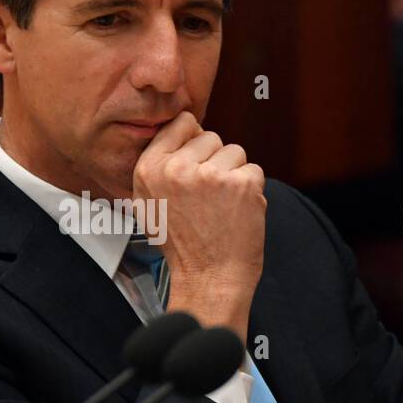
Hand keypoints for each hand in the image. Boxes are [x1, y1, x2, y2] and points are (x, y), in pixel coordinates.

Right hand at [132, 112, 264, 341]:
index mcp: (149, 169)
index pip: (181, 123)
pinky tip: (236, 212)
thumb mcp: (148, 204)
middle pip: (210, 136)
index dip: (193, 141)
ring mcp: (210, 175)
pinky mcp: (241, 184)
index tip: (196, 162)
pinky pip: (253, 170)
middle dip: (214, 161)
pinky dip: (251, 190)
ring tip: (221, 205)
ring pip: (235, 152)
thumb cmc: (181, 245)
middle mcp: (177, 168)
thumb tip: (179, 132)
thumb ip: (158, 167)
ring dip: (234, 175)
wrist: (208, 279)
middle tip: (208, 196)